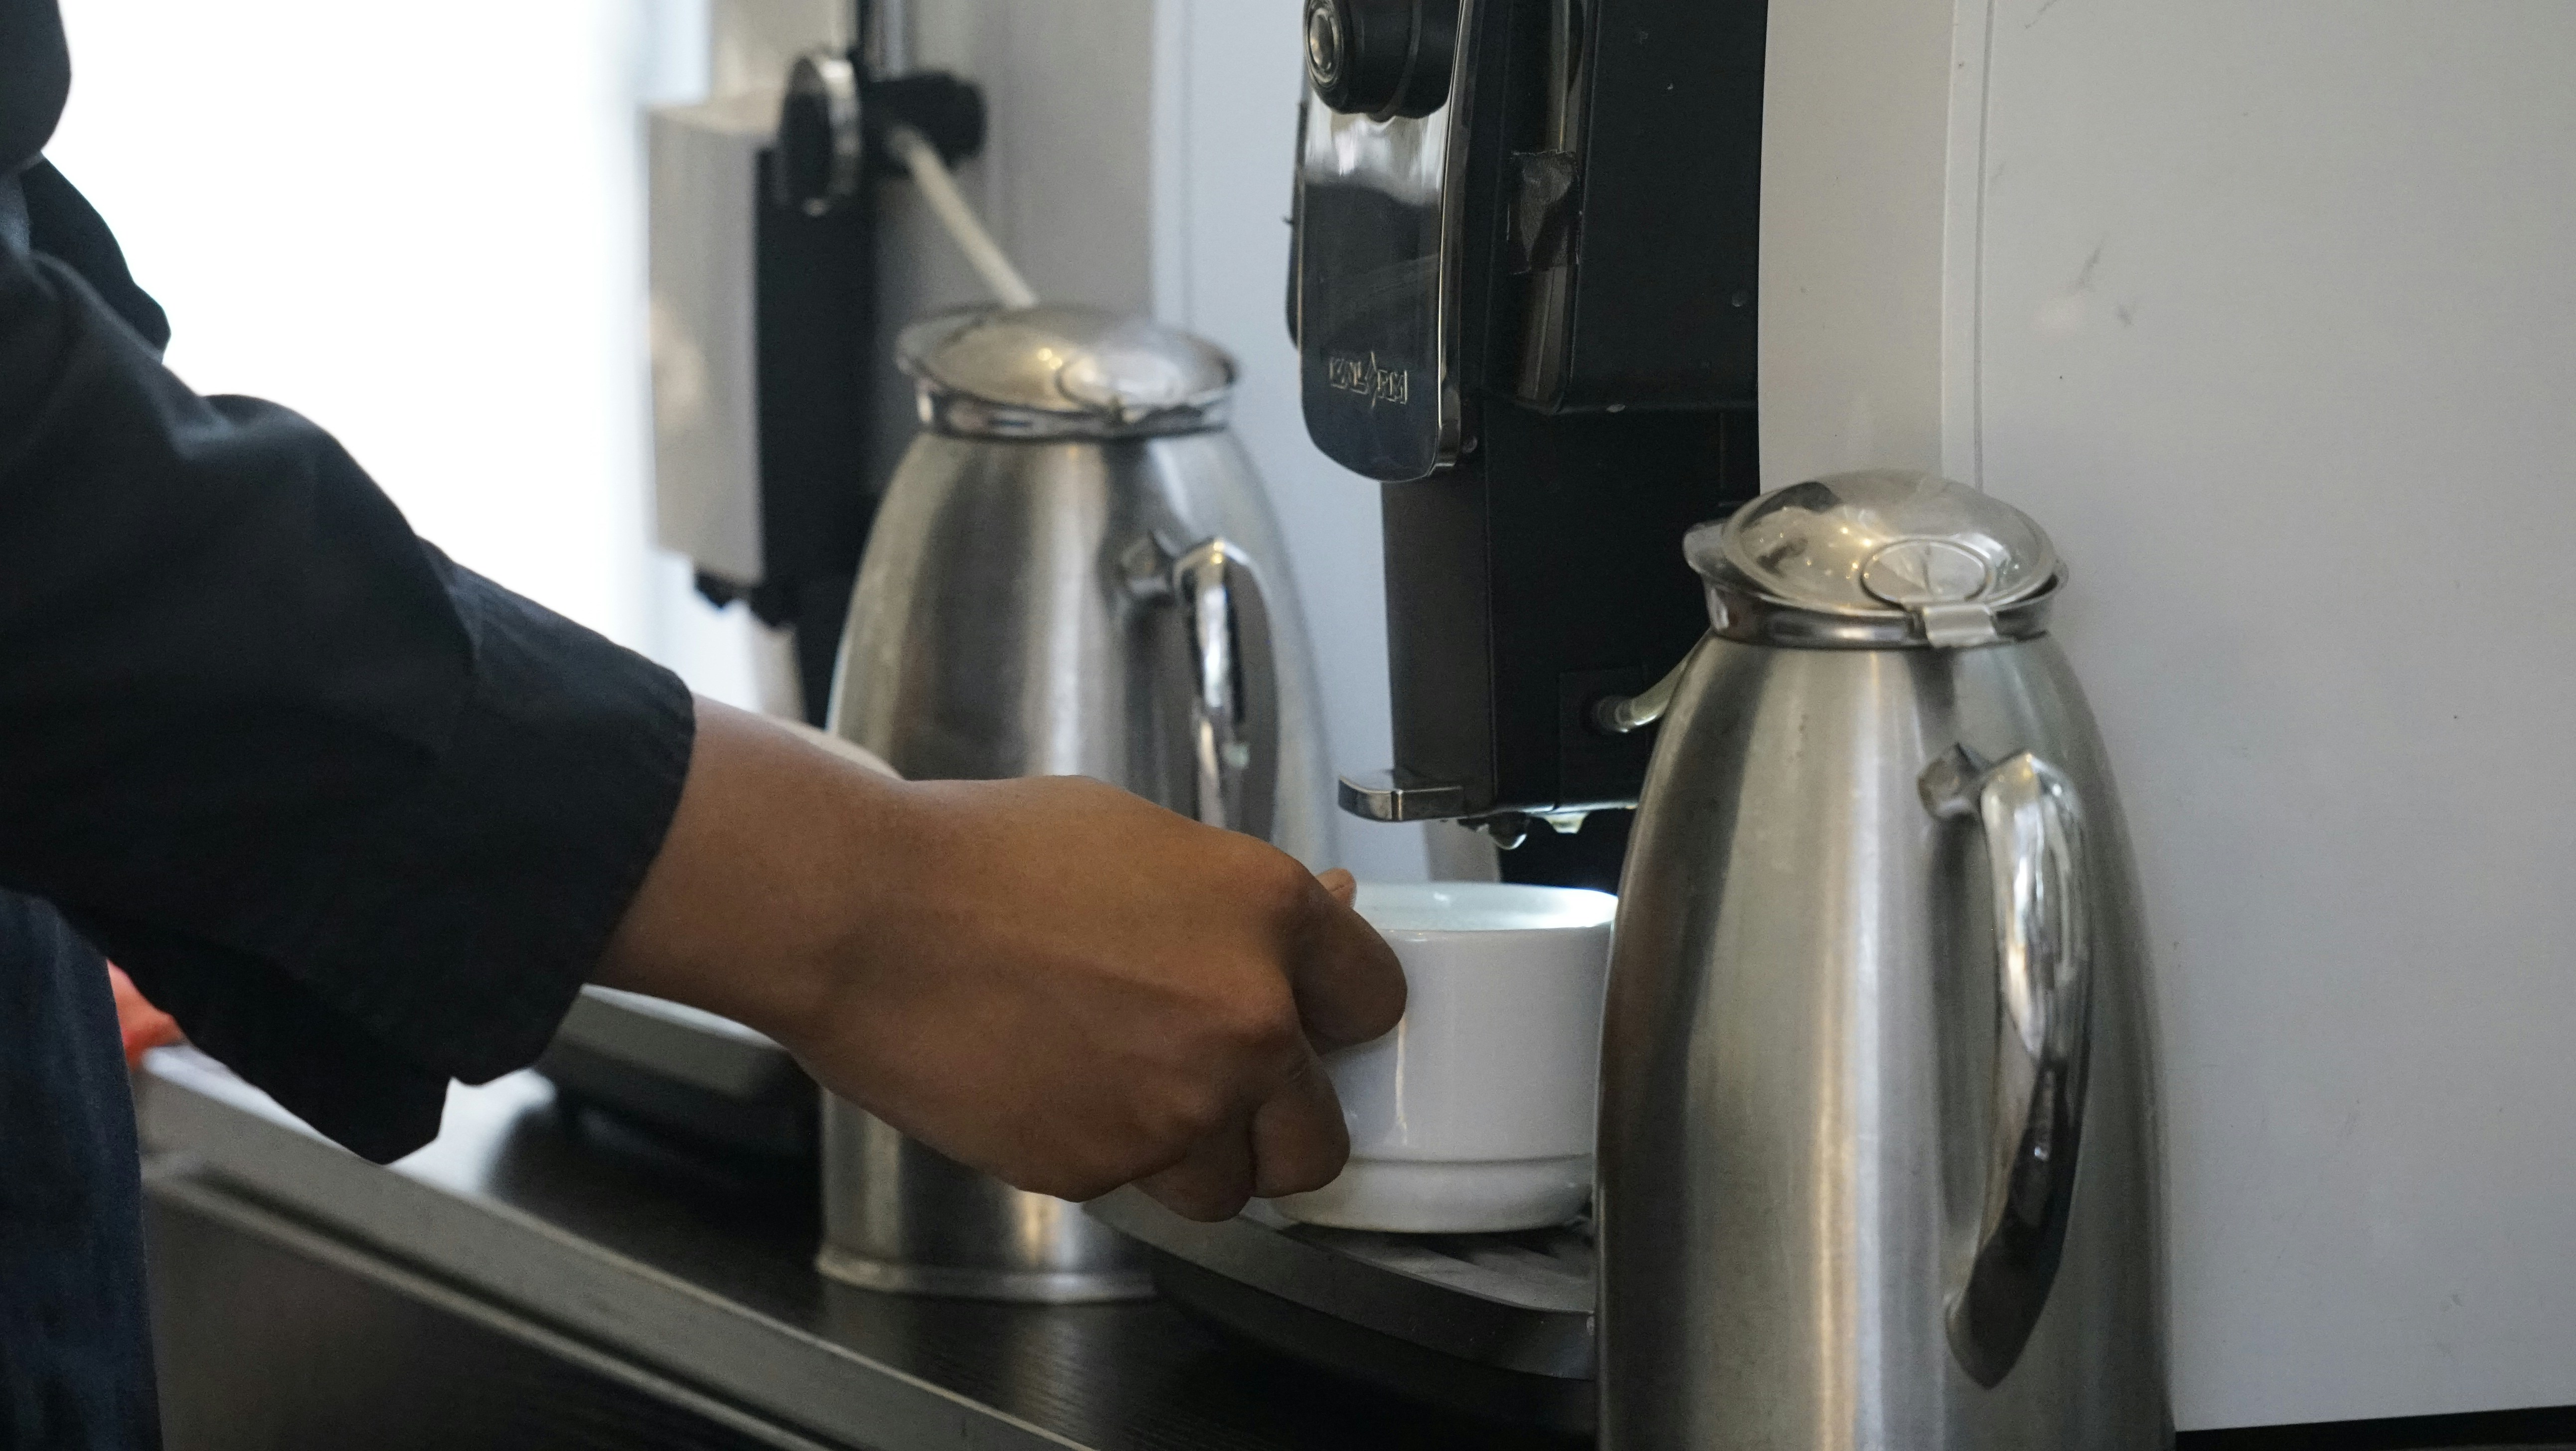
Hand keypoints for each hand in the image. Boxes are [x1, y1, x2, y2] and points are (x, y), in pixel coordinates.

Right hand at [597, 700, 1404, 1218]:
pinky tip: (1059, 1091)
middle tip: (1229, 1093)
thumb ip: (1236, 899)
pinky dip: (1110, 1156)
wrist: (867, 916)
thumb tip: (1312, 917)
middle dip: (1279, 1124)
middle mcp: (1246, 1023)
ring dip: (1198, 1158)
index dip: (1339, 1016)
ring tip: (1129, 1096)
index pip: (1375, 1000)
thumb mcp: (1139, 837)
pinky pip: (1137, 1187)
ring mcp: (1176, 1107)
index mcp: (1269, 917)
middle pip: (1319, 1137)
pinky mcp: (1097, 1168)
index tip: (1314, 1026)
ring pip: (1229, 1186)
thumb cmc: (984, 858)